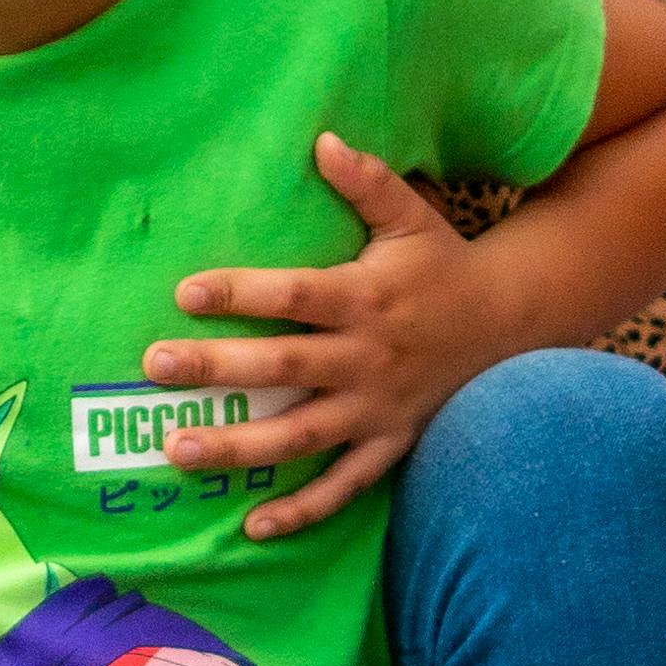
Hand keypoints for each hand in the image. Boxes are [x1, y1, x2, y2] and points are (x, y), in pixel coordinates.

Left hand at [148, 138, 509, 540]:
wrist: (510, 324)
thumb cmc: (443, 266)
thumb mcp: (411, 217)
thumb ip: (367, 182)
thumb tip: (321, 140)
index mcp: (366, 297)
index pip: (296, 296)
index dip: (242, 292)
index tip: (185, 292)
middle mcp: (368, 358)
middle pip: (284, 366)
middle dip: (218, 368)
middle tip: (154, 366)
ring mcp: (377, 408)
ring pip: (301, 434)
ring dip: (239, 446)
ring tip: (177, 448)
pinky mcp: (389, 444)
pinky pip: (344, 485)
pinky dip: (302, 510)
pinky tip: (252, 525)